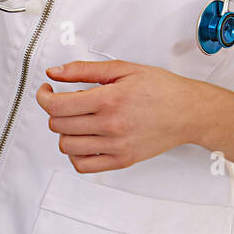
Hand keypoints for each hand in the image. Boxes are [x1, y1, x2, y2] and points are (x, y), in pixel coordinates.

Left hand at [36, 60, 206, 171]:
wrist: (189, 112)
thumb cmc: (161, 89)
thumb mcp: (123, 69)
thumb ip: (84, 70)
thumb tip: (55, 73)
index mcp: (109, 100)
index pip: (57, 106)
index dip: (43, 97)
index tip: (46, 91)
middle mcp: (110, 125)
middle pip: (58, 126)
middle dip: (55, 111)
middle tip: (65, 102)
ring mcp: (115, 146)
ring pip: (67, 146)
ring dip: (65, 132)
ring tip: (77, 120)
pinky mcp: (121, 160)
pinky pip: (84, 165)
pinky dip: (76, 154)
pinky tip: (84, 139)